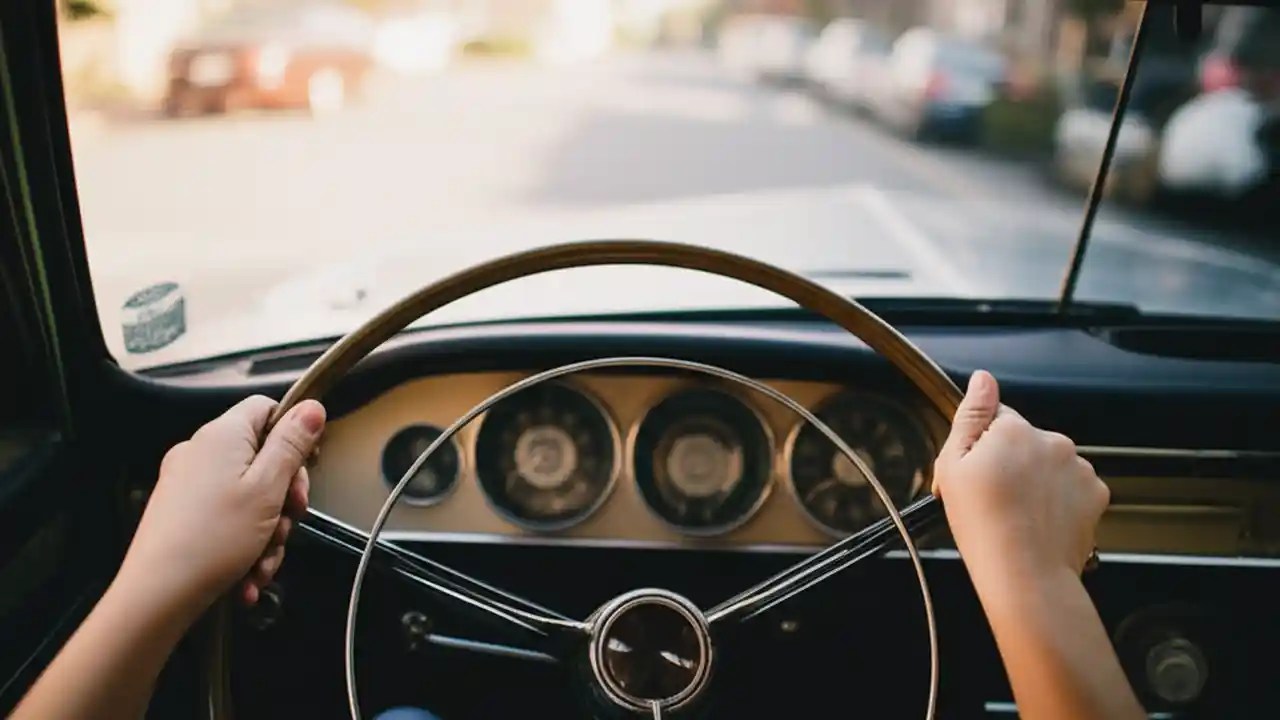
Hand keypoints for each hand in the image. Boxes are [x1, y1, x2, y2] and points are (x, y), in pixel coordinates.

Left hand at [119, 396, 325, 613]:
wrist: (158, 595)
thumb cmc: (214, 539)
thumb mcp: (268, 488)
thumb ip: (292, 444)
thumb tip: (312, 406)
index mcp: (222, 436)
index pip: (267, 409)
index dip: (294, 435)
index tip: (306, 468)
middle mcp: (200, 453)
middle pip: (261, 457)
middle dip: (283, 495)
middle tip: (289, 521)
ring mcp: (187, 484)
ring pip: (249, 494)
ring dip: (267, 529)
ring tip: (264, 561)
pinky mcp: (181, 513)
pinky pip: (227, 516)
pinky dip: (244, 543)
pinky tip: (249, 574)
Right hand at [933, 371, 1108, 581]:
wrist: (1025, 575)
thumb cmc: (982, 524)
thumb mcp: (954, 466)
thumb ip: (970, 416)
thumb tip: (983, 378)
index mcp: (1015, 429)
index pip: (996, 421)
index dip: (981, 449)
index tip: (975, 476)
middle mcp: (1053, 440)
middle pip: (1026, 442)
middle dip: (1012, 463)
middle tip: (993, 500)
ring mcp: (1079, 468)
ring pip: (1050, 464)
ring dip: (1037, 481)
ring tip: (1018, 515)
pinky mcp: (1096, 494)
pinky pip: (1072, 487)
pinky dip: (1060, 500)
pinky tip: (1041, 521)